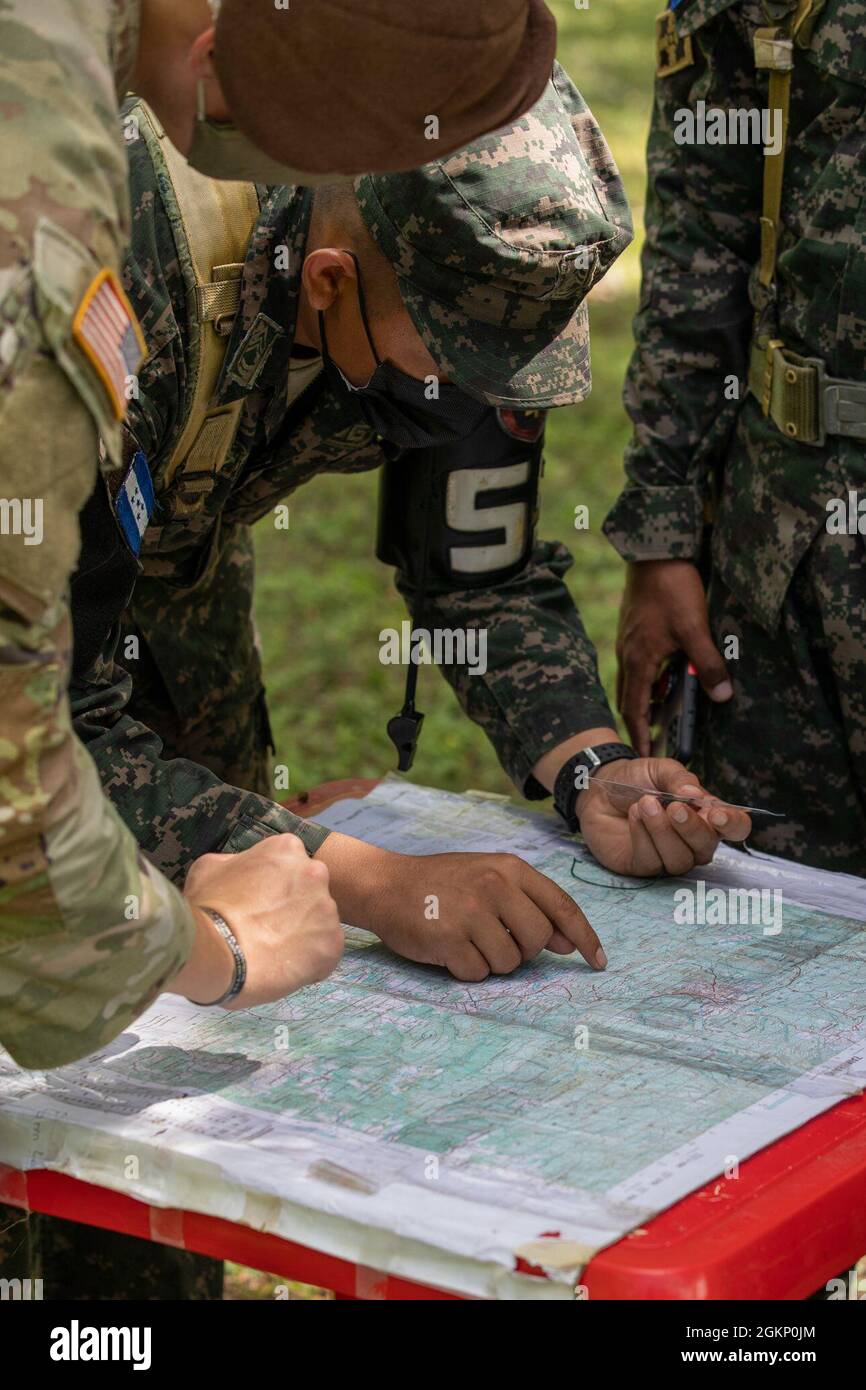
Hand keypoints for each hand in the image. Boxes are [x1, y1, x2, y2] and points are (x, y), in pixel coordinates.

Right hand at [172, 835, 343, 1007]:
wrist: (217, 955)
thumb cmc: (209, 909)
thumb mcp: (210, 867)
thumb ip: (237, 862)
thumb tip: (242, 869)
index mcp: (287, 848)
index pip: (289, 864)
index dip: (273, 886)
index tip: (259, 903)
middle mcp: (315, 872)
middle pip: (309, 891)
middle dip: (293, 908)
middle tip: (267, 928)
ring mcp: (327, 909)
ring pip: (318, 922)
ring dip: (302, 935)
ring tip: (273, 951)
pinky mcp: (333, 944)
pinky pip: (325, 952)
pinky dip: (309, 962)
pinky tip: (283, 967)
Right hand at [317, 834, 605, 980]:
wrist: (386, 884)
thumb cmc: (443, 882)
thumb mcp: (490, 876)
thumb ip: (530, 903)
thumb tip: (568, 942)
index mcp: (510, 868)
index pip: (562, 906)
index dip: (585, 937)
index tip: (599, 962)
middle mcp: (494, 886)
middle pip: (539, 940)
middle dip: (524, 950)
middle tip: (496, 938)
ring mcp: (470, 913)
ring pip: (509, 962)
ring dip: (492, 961)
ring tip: (468, 939)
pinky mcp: (448, 939)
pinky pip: (478, 973)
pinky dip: (467, 969)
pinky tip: (450, 948)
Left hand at [577, 756, 750, 877]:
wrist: (597, 788)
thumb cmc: (635, 780)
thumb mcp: (660, 769)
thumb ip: (680, 780)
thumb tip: (697, 795)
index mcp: (705, 816)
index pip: (735, 828)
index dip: (733, 824)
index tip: (715, 813)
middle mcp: (692, 841)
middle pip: (707, 848)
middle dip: (691, 828)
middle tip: (672, 807)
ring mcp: (668, 857)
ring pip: (679, 860)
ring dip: (662, 831)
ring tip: (644, 804)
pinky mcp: (642, 867)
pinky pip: (651, 862)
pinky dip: (643, 837)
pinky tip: (634, 816)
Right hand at [616, 560, 732, 755]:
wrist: (654, 554)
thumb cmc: (672, 589)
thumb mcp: (695, 628)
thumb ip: (707, 663)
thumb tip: (721, 695)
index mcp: (639, 660)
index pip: (634, 709)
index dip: (639, 735)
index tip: (642, 755)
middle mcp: (627, 655)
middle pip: (629, 699)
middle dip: (639, 722)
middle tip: (653, 740)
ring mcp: (627, 642)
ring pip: (631, 681)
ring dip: (643, 700)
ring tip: (662, 713)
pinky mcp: (632, 630)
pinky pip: (635, 665)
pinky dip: (646, 680)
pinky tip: (664, 675)